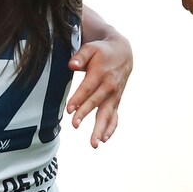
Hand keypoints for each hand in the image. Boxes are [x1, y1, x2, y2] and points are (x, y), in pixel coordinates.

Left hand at [66, 33, 132, 148]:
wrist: (123, 53)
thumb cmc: (101, 51)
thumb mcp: (91, 48)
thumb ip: (80, 56)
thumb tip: (71, 65)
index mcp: (101, 73)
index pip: (88, 88)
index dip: (79, 98)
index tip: (69, 109)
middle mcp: (109, 86)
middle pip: (96, 102)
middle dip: (85, 113)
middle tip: (75, 125)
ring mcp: (114, 96)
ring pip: (107, 114)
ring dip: (100, 129)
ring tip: (94, 143)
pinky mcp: (116, 101)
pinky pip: (114, 117)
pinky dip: (111, 128)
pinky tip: (104, 139)